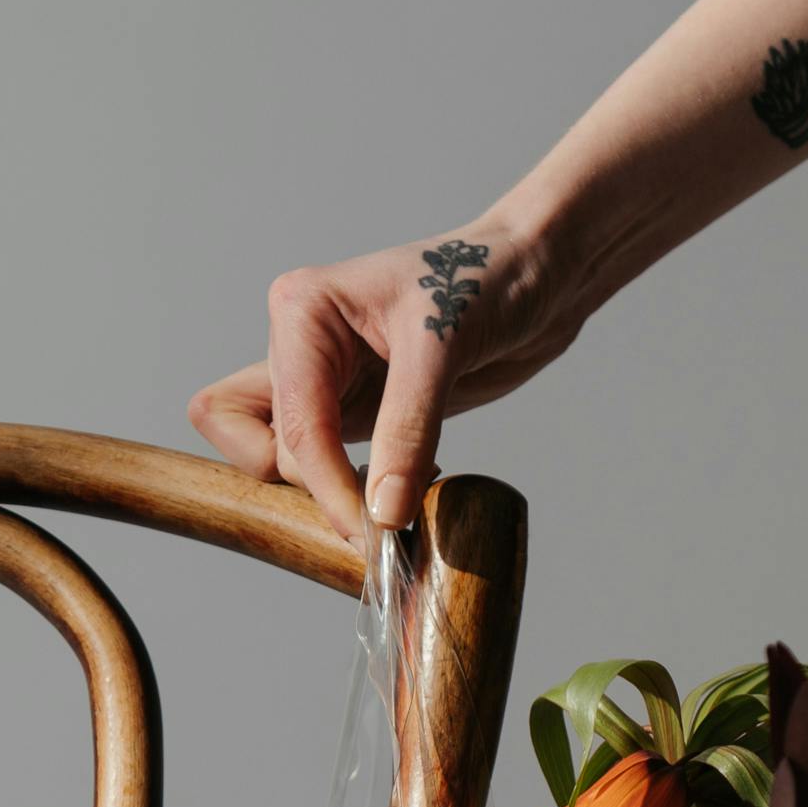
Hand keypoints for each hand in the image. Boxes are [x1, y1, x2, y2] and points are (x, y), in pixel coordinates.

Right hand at [189, 216, 581, 545]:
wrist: (536, 271)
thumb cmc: (489, 276)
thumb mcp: (443, 347)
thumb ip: (407, 432)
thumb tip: (383, 514)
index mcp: (303, 312)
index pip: (294, 426)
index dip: (328, 488)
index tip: (374, 535)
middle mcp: (299, 346)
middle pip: (270, 452)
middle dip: (322, 493)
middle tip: (385, 527)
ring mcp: (322, 381)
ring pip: (280, 463)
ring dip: (329, 496)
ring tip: (394, 505)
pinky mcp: (351, 409)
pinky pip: (322, 466)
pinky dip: (350, 491)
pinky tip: (406, 485)